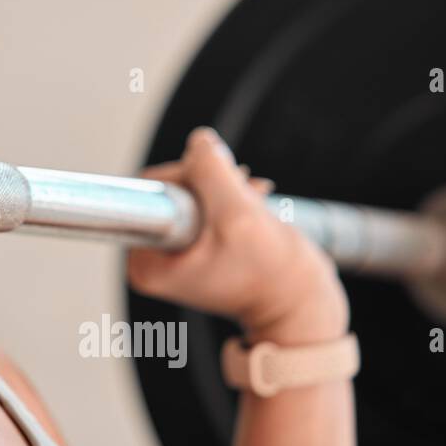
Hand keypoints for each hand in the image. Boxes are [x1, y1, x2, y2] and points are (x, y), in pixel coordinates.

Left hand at [127, 127, 348, 341]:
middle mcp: (151, 259)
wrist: (300, 304)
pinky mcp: (194, 247)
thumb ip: (212, 172)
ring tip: (255, 199)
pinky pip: (204, 205)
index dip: (189, 175)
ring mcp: (172, 254)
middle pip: (171, 190)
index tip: (226, 185)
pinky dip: (229, 199)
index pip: (153, 190)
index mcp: (145, 264)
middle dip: (212, 183)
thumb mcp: (239, 215)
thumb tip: (198, 141)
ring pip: (192, 194)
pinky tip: (254, 200)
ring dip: (226, 189)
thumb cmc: (273, 272)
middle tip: (247, 189)